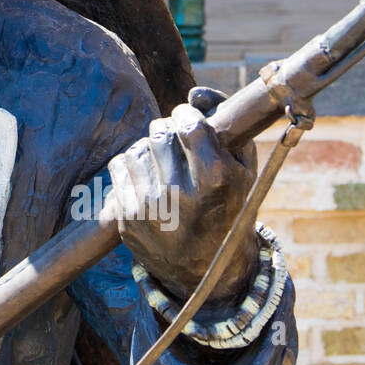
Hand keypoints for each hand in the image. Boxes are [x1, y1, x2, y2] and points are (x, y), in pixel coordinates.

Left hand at [106, 87, 259, 309]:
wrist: (206, 271)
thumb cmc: (230, 210)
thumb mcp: (243, 170)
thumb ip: (226, 123)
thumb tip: (195, 92)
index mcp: (215, 183)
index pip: (188, 125)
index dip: (187, 116)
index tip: (188, 119)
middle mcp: (179, 196)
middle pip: (160, 134)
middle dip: (168, 131)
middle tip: (176, 140)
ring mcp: (149, 209)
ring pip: (137, 148)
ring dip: (150, 150)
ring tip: (165, 166)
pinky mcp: (127, 218)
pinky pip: (120, 167)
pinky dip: (133, 166)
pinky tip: (149, 179)